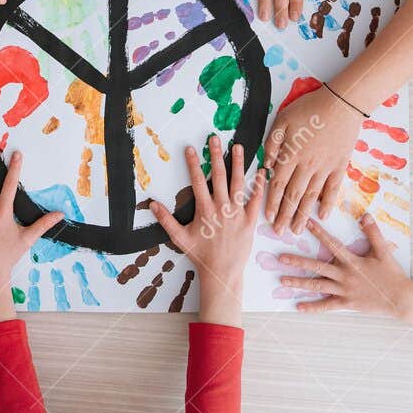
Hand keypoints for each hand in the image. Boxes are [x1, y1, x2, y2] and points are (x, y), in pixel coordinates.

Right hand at [151, 136, 262, 326]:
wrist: (222, 272)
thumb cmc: (201, 255)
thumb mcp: (179, 238)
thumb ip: (166, 219)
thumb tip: (151, 204)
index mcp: (205, 210)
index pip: (198, 181)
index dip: (193, 163)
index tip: (190, 148)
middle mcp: (221, 208)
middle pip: (219, 176)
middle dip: (216, 155)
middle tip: (215, 139)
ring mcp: (237, 214)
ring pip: (238, 183)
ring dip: (237, 163)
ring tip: (237, 146)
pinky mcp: (250, 221)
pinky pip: (255, 200)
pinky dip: (258, 186)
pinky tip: (261, 171)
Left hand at [263, 85, 360, 233]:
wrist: (341, 104)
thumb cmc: (309, 108)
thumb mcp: (282, 120)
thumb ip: (272, 143)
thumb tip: (266, 165)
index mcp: (290, 155)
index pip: (277, 185)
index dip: (271, 203)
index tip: (267, 217)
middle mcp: (306, 166)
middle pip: (293, 196)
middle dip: (284, 216)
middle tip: (279, 232)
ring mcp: (324, 168)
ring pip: (311, 197)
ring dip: (302, 215)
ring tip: (297, 230)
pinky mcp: (340, 166)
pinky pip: (333, 189)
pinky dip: (328, 204)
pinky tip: (322, 216)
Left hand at [277, 215, 412, 315]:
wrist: (400, 299)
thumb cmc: (392, 274)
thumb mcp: (383, 251)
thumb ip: (373, 233)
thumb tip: (365, 215)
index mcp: (352, 261)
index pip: (331, 244)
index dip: (318, 232)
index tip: (305, 223)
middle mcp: (344, 275)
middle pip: (317, 267)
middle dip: (297, 261)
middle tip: (280, 258)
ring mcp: (344, 291)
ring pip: (317, 286)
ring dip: (299, 283)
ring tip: (283, 280)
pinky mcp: (346, 304)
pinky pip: (326, 306)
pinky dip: (312, 307)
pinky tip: (299, 307)